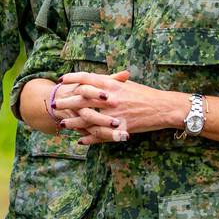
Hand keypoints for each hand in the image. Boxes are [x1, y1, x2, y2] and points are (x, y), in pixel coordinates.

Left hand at [59, 69, 184, 139]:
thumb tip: (97, 79)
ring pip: (87, 119)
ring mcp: (114, 114)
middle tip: (55, 104)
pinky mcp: (119, 128)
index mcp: (112, 84)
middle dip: (66, 102)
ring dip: (73, 122)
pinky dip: (89, 138)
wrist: (163, 107)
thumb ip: (112, 82)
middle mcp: (110, 98)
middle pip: (82, 99)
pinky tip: (80, 140)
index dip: (73, 78)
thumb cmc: (146, 95)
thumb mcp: (127, 85)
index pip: (87, 78)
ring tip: (63, 124)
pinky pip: (101, 135)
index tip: (62, 79)